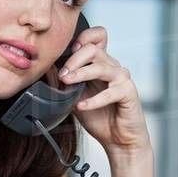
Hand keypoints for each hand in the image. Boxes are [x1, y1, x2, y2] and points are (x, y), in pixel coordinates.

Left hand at [58, 25, 151, 156]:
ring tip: (67, 83)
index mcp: (100, 64)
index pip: (98, 37)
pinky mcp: (129, 93)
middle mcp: (112, 68)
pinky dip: (94, 100)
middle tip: (62, 74)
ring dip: (81, 74)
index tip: (69, 49)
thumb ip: (65, 83)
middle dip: (74, 60)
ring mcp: (122, 79)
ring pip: (102, 67)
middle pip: (94, 49)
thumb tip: (48, 70)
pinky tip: (81, 106)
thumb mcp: (75, 98)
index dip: (84, 37)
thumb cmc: (100, 117)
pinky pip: (111, 91)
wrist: (117, 140)